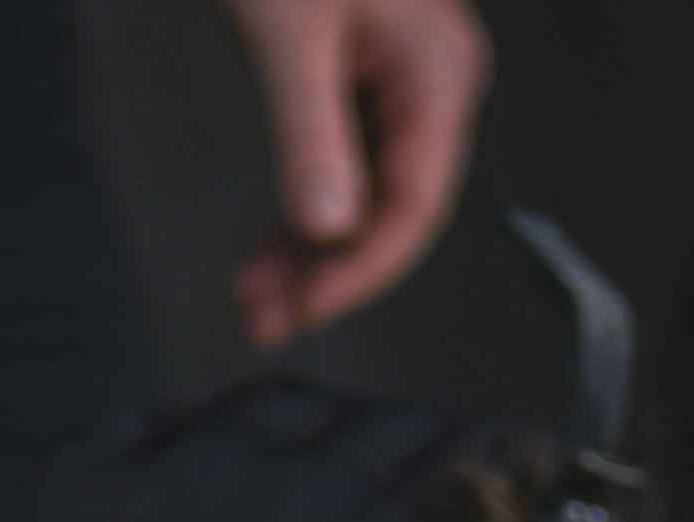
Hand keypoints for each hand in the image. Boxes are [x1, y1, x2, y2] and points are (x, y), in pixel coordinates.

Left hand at [221, 0, 484, 346]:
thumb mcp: (291, 33)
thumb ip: (309, 136)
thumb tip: (326, 228)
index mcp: (437, 73)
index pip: (413, 205)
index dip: (358, 271)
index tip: (302, 310)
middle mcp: (435, 79)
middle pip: (394, 204)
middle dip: (328, 268)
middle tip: (262, 316)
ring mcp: (406, 75)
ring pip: (369, 186)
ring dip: (314, 244)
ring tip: (256, 292)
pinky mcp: (369, 69)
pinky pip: (351, 154)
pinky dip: (312, 198)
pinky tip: (276, 241)